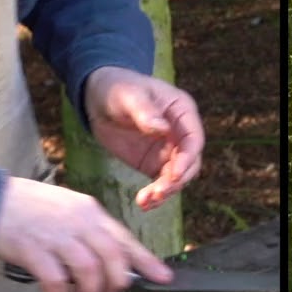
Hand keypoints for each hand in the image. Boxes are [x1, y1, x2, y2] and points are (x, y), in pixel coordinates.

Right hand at [0, 177, 172, 291]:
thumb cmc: (32, 208)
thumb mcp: (70, 209)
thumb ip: (92, 231)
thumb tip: (116, 260)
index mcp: (90, 212)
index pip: (125, 239)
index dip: (147, 262)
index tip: (164, 277)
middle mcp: (78, 222)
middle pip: (113, 260)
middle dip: (116, 283)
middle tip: (108, 291)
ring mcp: (56, 237)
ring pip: (89, 273)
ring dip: (89, 290)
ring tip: (80, 291)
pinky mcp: (34, 252)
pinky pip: (57, 281)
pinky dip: (59, 291)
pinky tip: (53, 287)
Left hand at [83, 66, 203, 210]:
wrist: (98, 99)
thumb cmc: (117, 88)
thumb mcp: (128, 95)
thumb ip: (144, 111)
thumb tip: (162, 128)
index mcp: (182, 112)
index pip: (194, 139)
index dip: (187, 159)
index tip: (173, 174)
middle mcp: (181, 134)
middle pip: (189, 163)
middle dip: (176, 180)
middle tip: (158, 192)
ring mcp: (169, 151)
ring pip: (177, 178)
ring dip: (165, 192)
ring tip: (145, 201)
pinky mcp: (154, 164)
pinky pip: (161, 184)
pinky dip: (154, 196)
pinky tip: (143, 203)